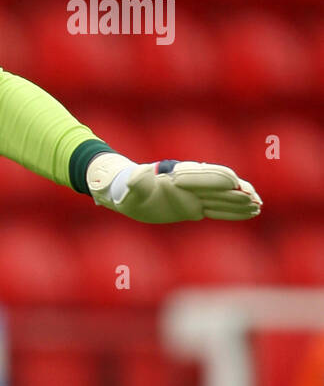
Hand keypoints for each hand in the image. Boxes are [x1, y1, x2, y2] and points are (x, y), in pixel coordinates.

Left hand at [87, 152, 261, 222]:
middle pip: (218, 184)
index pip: (202, 174)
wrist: (131, 196)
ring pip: (222, 196)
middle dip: (235, 190)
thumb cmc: (129, 191)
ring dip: (240, 200)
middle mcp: (189, 184)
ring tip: (257, 205)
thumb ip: (136, 181)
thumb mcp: (130, 188)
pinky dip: (234, 210)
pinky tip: (251, 212)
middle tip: (252, 197)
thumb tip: (139, 173)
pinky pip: (218, 208)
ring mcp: (194, 195)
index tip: (233, 183)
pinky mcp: (195, 207)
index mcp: (177, 175)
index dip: (217, 179)